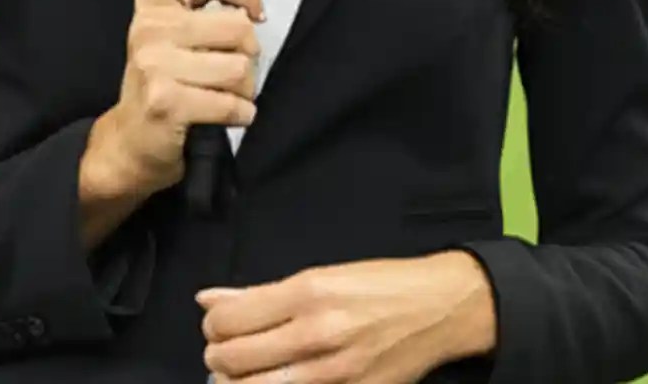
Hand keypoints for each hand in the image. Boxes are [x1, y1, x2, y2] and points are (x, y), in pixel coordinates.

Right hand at [82, 0, 264, 199]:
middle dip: (248, 55)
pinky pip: (231, 104)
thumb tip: (253, 10)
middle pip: (238, 27)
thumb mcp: (175, 34)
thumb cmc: (164, 83)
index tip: (254, 11)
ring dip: (245, 90)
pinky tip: (226, 116)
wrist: (131, 139)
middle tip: (231, 72)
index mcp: (153, 2)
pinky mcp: (165, 101)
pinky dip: (240, 114)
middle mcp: (150, 27)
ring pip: (239, 68)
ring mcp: (154, 64)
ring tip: (225, 96)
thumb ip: (207, 10)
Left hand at [199, 253, 496, 383]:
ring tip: (246, 372)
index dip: (214, 324)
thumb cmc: (381, 286)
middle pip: (231, 359)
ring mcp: (334, 373)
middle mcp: (317, 333)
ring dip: (238, 382)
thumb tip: (207, 299)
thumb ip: (259, 293)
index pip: (228, 320)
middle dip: (219, 355)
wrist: (440, 308)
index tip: (221, 324)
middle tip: (228, 351)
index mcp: (308, 293)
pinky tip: (276, 381)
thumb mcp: (321, 275)